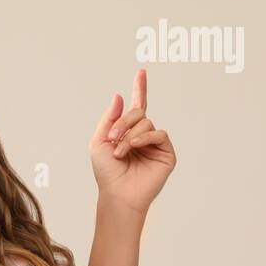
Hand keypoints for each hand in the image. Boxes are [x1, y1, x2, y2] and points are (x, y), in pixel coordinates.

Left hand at [89, 68, 175, 215]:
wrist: (117, 193)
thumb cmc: (106, 172)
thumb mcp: (99, 142)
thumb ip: (109, 118)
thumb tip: (118, 95)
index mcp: (128, 131)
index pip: (136, 106)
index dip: (139, 88)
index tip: (141, 72)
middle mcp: (143, 135)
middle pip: (139, 112)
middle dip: (123, 122)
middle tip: (112, 138)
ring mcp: (155, 143)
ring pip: (147, 122)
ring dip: (129, 134)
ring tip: (120, 151)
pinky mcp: (166, 152)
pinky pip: (159, 133)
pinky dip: (144, 137)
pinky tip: (133, 147)